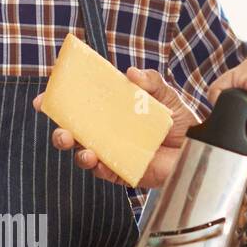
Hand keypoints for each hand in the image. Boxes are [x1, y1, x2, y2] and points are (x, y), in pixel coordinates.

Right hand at [33, 68, 195, 188]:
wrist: (200, 148)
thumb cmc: (181, 122)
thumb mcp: (167, 95)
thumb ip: (152, 82)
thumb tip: (131, 74)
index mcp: (114, 110)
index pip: (84, 103)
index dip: (63, 98)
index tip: (46, 94)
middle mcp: (109, 132)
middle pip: (76, 131)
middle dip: (60, 128)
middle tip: (56, 123)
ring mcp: (114, 153)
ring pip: (83, 153)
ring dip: (74, 149)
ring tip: (76, 145)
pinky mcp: (123, 172)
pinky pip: (104, 171)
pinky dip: (98, 166)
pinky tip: (97, 159)